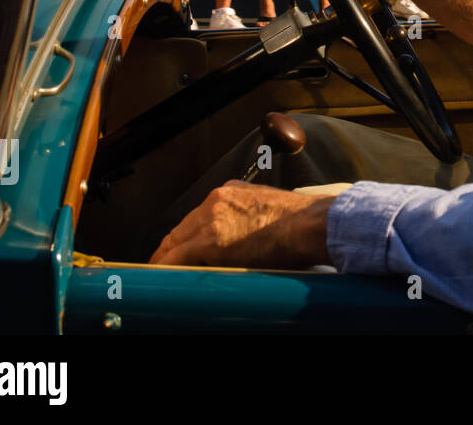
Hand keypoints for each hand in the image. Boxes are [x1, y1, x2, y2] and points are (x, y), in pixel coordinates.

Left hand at [150, 180, 333, 267]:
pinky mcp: (210, 241)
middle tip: (162, 268)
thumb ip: (245, 216)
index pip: (197, 218)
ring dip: (168, 261)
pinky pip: (176, 259)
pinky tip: (164, 280)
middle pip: (181, 229)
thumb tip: (238, 237)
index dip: (186, 238)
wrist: (311, 224)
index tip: (180, 251)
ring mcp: (211, 220)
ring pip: (176, 243)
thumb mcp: (268, 206)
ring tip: (161, 278)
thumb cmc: (301, 222)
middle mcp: (217, 200)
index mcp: (230, 192)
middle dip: (171, 250)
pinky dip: (167, 270)